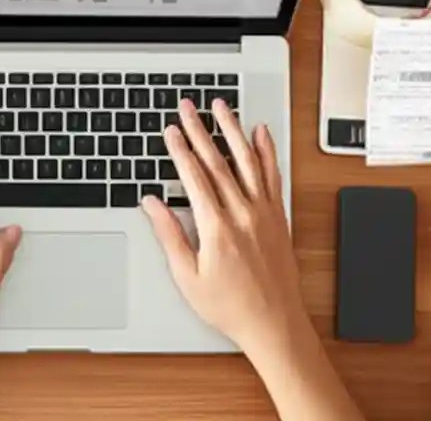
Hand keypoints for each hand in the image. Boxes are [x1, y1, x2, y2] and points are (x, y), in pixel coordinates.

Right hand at [141, 98, 306, 354]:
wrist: (274, 323)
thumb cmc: (229, 306)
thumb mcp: (187, 276)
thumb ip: (169, 235)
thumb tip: (152, 204)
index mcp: (216, 228)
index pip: (194, 177)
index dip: (180, 150)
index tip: (172, 130)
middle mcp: (242, 214)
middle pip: (217, 162)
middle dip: (201, 130)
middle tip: (189, 106)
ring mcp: (264, 213)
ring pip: (247, 161)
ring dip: (233, 130)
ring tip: (223, 107)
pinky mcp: (278, 217)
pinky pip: (272, 176)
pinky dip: (267, 152)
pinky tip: (261, 134)